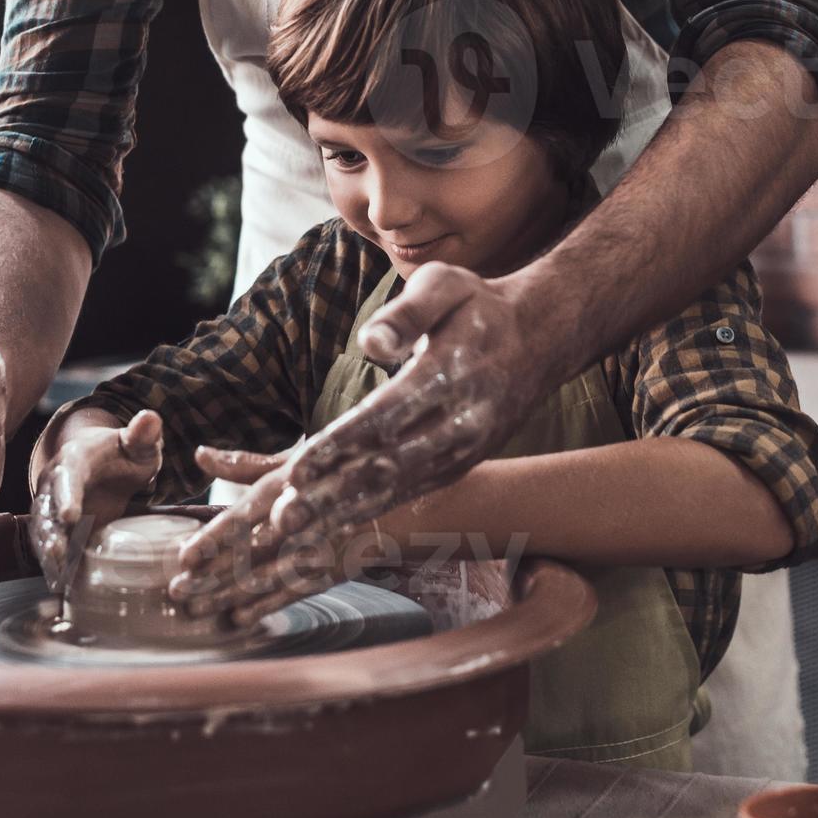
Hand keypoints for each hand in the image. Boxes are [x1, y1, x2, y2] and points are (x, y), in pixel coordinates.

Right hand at [29, 408, 162, 595]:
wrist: (103, 462)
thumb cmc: (123, 452)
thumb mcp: (137, 443)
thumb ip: (143, 434)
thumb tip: (151, 418)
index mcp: (75, 460)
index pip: (68, 476)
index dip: (67, 495)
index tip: (70, 515)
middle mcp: (56, 483)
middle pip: (46, 507)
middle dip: (50, 531)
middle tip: (58, 552)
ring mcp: (53, 508)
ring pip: (44, 531)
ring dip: (47, 552)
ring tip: (56, 576)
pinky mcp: (60, 529)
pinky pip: (52, 546)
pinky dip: (54, 565)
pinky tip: (60, 585)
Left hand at [171, 263, 549, 622]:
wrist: (539, 338)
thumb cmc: (478, 306)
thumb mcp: (444, 284)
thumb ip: (407, 312)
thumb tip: (370, 343)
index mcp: (451, 375)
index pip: (386, 418)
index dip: (339, 447)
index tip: (296, 471)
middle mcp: (459, 423)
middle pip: (387, 466)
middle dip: (330, 497)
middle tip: (279, 521)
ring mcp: (462, 451)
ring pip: (395, 489)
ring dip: (341, 514)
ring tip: (292, 533)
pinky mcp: (459, 465)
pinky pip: (409, 494)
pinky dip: (367, 513)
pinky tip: (328, 527)